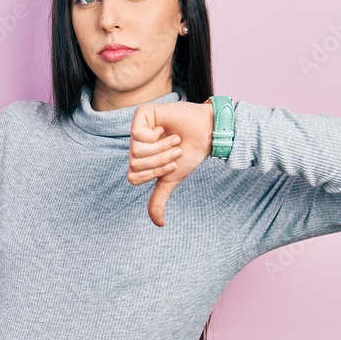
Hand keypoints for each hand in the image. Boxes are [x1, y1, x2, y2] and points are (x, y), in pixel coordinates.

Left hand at [128, 101, 213, 226]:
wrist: (207, 135)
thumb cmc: (190, 154)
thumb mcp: (171, 179)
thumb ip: (159, 199)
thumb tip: (159, 225)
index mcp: (138, 159)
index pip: (133, 177)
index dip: (154, 174)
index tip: (172, 166)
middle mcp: (135, 144)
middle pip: (134, 164)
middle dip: (160, 162)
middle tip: (175, 151)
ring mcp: (137, 128)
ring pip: (136, 152)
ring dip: (162, 150)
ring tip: (174, 140)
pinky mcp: (142, 113)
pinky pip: (138, 135)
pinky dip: (157, 138)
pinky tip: (167, 129)